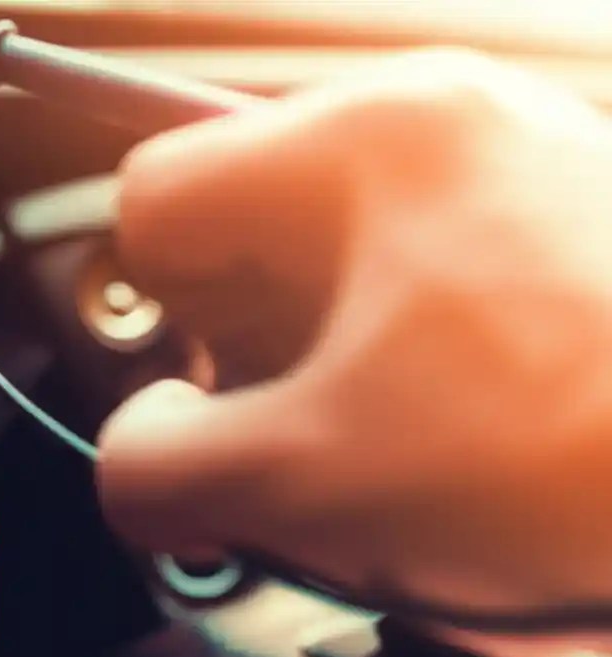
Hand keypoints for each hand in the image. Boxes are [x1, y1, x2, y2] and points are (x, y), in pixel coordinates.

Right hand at [98, 49, 611, 635]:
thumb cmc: (585, 453)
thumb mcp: (310, 485)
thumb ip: (158, 465)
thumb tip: (144, 449)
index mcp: (369, 137)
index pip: (155, 193)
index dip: (154, 310)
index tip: (213, 388)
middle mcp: (445, 116)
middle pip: (247, 217)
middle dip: (252, 337)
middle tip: (317, 426)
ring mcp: (517, 155)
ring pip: (335, 252)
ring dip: (335, 351)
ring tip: (407, 434)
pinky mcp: (565, 216)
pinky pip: (424, 271)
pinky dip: (413, 351)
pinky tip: (468, 424)